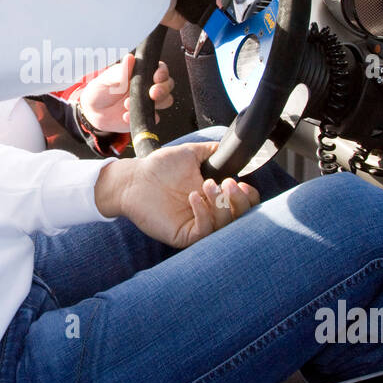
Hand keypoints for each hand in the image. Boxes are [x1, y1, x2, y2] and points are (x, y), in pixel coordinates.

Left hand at [78, 54, 173, 133]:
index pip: (160, 69)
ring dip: (152, 104)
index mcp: (141, 73)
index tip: (156, 77)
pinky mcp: (145, 116)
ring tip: (128, 104)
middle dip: (163, 89)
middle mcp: (148, 86)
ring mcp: (149, 102)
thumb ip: (119, 72)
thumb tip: (130, 59)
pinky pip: (152, 118)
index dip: (162, 72)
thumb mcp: (106, 79)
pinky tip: (126, 116)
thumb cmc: (101, 90)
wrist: (94, 111)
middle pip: (168, 85)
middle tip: (152, 93)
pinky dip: (140, 117)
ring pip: (165, 101)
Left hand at [94, 141, 259, 248]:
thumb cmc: (159, 168)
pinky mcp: (184, 235)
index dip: (248, 197)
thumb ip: (212, 151)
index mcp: (213, 197)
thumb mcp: (191, 154)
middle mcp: (209, 213)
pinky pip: (203, 231)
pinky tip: (194, 197)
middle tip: (228, 183)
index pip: (242, 205)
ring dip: (222, 205)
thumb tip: (230, 147)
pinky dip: (204, 215)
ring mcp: (197, 225)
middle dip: (240, 201)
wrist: (134, 178)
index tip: (242, 183)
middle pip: (240, 218)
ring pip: (224, 226)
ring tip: (208, 185)